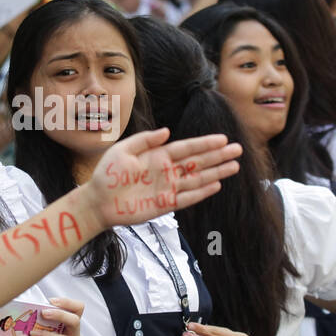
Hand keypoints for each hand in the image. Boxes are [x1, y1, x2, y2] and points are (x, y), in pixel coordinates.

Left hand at [27, 297, 82, 335]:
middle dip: (59, 315)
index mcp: (70, 326)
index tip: (51, 301)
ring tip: (32, 334)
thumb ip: (41, 322)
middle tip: (43, 313)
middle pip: (75, 322)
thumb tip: (25, 309)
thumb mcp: (44, 332)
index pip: (78, 309)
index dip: (67, 302)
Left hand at [82, 128, 242, 226]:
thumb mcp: (123, 150)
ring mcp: (167, 188)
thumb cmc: (107, 174)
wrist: (98, 201)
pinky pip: (187, 198)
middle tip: (237, 149)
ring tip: (234, 166)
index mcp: (158, 156)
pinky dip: (201, 192)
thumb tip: (166, 131)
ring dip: (216, 173)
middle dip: (218, 156)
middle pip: (197, 162)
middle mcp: (167, 171)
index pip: (187, 148)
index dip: (205, 144)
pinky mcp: (164, 204)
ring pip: (197, 179)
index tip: (223, 139)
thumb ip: (145, 140)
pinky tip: (216, 185)